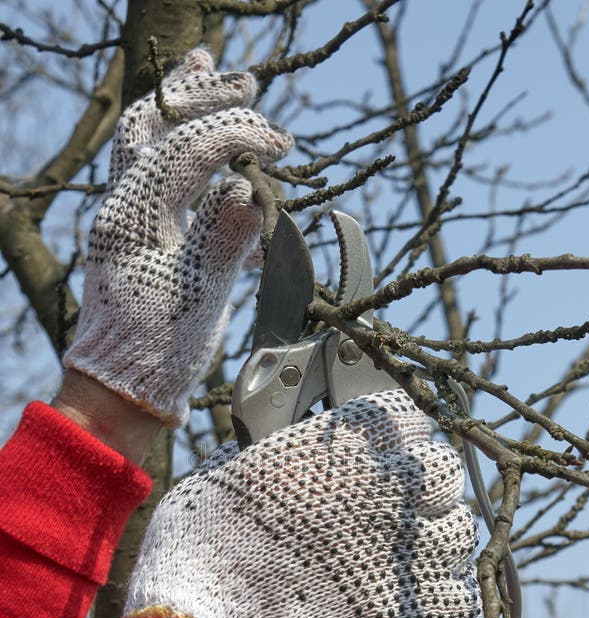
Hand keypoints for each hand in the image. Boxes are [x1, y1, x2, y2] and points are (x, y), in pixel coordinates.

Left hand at [63, 48, 292, 425]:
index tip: (281, 142)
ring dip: (183, 108)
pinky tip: (220, 156)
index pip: (187, 147)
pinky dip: (187, 152)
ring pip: (148, 141)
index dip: (238, 133)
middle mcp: (123, 206)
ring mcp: (127, 217)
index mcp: (135, 216)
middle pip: (153, 123)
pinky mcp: (139, 234)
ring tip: (213, 74)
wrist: (123, 386)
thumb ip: (225, 235)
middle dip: (199, 95)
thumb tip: (249, 187)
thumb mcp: (201, 295)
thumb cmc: (159, 349)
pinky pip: (160, 177)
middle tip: (242, 79)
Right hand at [124, 390, 480, 617]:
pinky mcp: (414, 615)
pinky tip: (409, 606)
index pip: (406, 414)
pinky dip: (443, 604)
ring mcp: (407, 551)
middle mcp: (387, 488)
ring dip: (437, 543)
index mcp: (342, 445)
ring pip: (461, 532)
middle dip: (424, 486)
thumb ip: (267, 455)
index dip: (396, 434)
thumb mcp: (222, 477)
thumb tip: (271, 450)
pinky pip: (462, 599)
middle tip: (392, 507)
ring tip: (401, 560)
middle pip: (444, 469)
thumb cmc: (202, 555)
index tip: (382, 451)